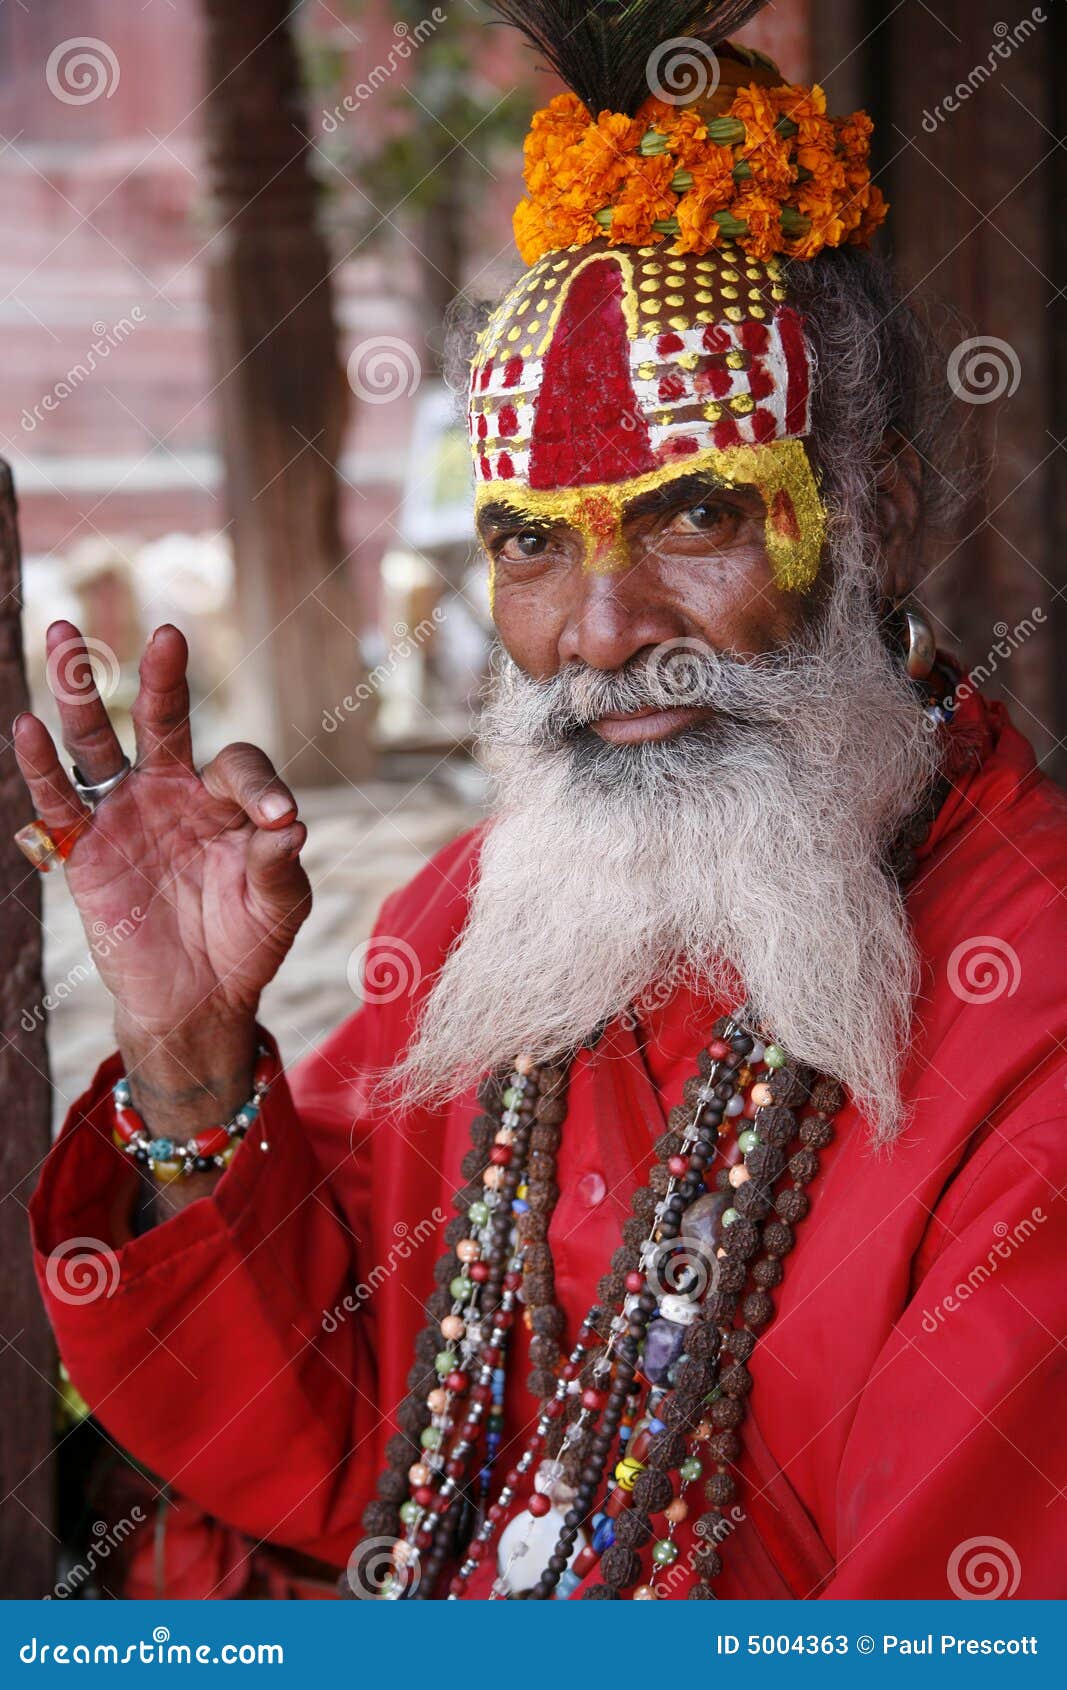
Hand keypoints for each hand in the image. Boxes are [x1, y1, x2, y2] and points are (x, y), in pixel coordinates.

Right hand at [14, 622, 311, 1126]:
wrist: (200, 1000)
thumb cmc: (249, 942)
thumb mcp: (280, 905)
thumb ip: (280, 865)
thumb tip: (291, 827)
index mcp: (226, 799)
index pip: (237, 766)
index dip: (258, 787)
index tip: (279, 821)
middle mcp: (172, 792)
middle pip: (161, 721)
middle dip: (162, 678)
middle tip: (169, 635)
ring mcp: (125, 814)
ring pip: (97, 742)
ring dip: (79, 690)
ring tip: (65, 633)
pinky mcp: (87, 848)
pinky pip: (59, 800)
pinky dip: (40, 766)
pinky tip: (27, 727)